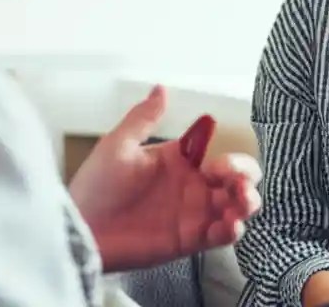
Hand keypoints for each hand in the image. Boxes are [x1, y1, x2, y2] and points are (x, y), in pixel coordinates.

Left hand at [68, 85, 262, 271]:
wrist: (80, 228)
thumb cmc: (95, 186)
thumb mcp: (117, 146)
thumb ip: (144, 118)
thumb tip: (162, 88)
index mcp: (180, 162)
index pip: (218, 152)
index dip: (227, 155)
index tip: (212, 157)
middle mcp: (193, 187)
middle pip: (237, 179)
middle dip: (246, 175)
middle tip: (237, 181)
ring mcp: (194, 214)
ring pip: (237, 207)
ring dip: (248, 201)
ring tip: (241, 202)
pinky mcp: (190, 240)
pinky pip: (221, 236)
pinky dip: (233, 230)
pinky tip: (229, 225)